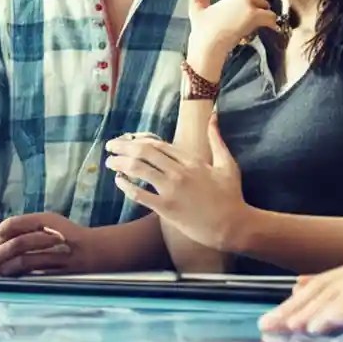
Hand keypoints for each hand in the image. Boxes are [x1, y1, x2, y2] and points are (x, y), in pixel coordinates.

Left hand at [0, 213, 92, 276]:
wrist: (99, 249)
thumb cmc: (67, 237)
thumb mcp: (47, 225)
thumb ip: (23, 231)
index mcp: (47, 219)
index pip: (14, 224)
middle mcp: (52, 234)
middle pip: (18, 243)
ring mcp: (58, 254)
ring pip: (25, 260)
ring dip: (4, 267)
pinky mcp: (62, 271)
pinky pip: (36, 274)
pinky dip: (19, 276)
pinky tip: (8, 279)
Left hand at [105, 112, 250, 250]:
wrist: (233, 226)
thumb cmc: (231, 196)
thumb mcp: (227, 163)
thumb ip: (216, 139)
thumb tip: (214, 115)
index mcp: (191, 160)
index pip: (158, 144)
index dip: (139, 140)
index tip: (128, 140)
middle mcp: (178, 172)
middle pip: (144, 152)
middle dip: (123, 146)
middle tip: (110, 145)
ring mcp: (171, 190)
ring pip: (138, 169)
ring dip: (120, 163)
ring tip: (109, 162)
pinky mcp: (166, 208)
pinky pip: (140, 194)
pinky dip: (126, 186)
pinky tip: (119, 181)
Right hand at [187, 0, 278, 77]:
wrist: (207, 44)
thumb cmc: (201, 29)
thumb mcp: (196, 9)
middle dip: (259, 8)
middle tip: (251, 20)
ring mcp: (250, 6)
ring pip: (268, 9)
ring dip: (264, 18)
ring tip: (254, 28)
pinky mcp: (254, 16)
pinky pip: (271, 19)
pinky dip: (270, 25)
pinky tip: (267, 31)